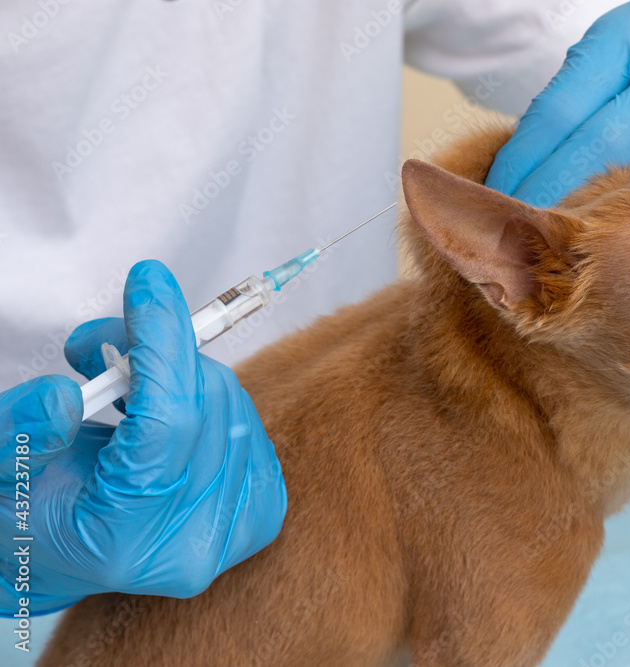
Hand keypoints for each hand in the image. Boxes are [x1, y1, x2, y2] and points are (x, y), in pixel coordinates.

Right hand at [0, 260, 285, 613]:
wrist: (60, 561)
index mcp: (123, 540)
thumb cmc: (26, 515)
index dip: (162, 342)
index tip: (148, 282)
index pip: (169, 422)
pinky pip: (245, 421)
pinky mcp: (259, 511)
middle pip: (206, 406)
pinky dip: (202, 397)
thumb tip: (65, 394)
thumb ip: (19, 433)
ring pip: (231, 406)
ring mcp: (234, 531)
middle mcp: (192, 543)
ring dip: (178, 373)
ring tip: (120, 379)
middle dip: (159, 353)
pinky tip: (161, 407)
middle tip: (100, 343)